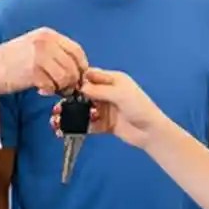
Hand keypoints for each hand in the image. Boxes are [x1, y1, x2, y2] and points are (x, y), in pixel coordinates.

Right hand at [0, 27, 86, 95]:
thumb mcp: (33, 47)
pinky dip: (49, 92)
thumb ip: (53, 53)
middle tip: (63, 89)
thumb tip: (75, 70)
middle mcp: (46, 42)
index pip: (77, 51)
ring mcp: (40, 56)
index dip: (81, 67)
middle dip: (73, 81)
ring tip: (50, 89)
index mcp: (47, 35)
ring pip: (66, 77)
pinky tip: (39, 90)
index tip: (77, 78)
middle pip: (75, 66)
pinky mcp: (33, 71)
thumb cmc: (7, 61)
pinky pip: (53, 86)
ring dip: (61, 88)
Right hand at [50, 68, 167, 148]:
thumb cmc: (139, 108)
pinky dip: (77, 126)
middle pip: (84, 93)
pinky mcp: (104, 124)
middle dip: (70, 99)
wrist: (150, 133)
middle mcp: (107, 93)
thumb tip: (79, 86)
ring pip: (83, 109)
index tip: (63, 85)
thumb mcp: (120, 94)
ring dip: (71, 114)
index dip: (77, 79)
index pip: (91, 75)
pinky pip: (87, 123)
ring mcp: (105, 109)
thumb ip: (99, 89)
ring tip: (58, 120)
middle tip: (58, 107)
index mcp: (113, 80)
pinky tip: (65, 130)